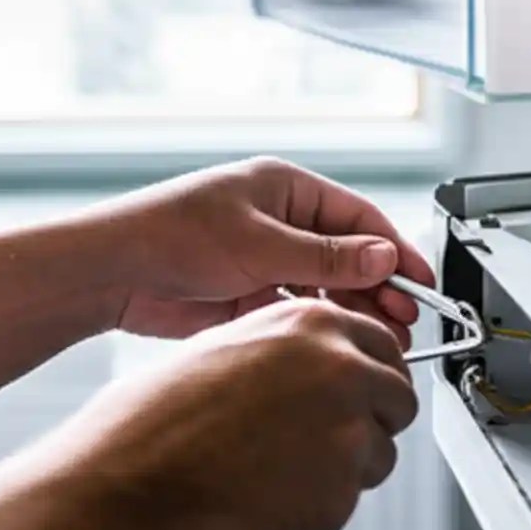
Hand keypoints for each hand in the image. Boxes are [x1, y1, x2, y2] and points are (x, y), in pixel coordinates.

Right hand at [47, 299, 416, 529]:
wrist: (127, 488)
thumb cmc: (153, 423)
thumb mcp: (224, 349)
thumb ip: (288, 351)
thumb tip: (321, 362)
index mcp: (313, 326)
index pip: (385, 344)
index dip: (373, 373)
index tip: (366, 388)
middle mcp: (342, 371)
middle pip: (399, 397)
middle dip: (374, 419)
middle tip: (330, 437)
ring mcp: (348, 433)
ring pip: (381, 453)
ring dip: (347, 466)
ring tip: (280, 470)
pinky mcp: (341, 493)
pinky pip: (350, 499)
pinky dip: (319, 503)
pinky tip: (268, 497)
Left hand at [80, 157, 434, 347]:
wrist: (110, 275)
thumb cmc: (169, 236)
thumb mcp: (260, 245)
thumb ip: (327, 257)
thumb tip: (383, 256)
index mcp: (286, 189)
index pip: (360, 220)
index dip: (395, 252)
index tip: (420, 282)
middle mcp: (279, 221)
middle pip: (347, 255)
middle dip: (378, 286)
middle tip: (404, 319)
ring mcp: (264, 258)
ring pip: (325, 286)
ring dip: (352, 309)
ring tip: (377, 337)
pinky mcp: (247, 293)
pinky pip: (297, 307)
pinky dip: (319, 322)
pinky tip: (335, 339)